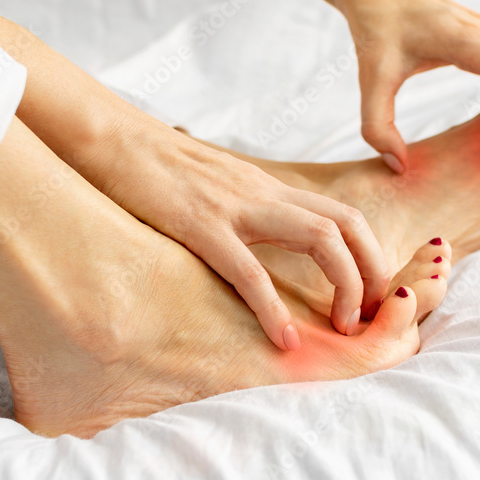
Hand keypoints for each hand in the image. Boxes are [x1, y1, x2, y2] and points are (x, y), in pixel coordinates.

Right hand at [81, 113, 391, 351]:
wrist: (108, 138)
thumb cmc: (152, 171)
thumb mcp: (212, 190)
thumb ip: (240, 214)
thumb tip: (253, 250)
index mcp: (267, 189)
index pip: (342, 215)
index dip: (369, 257)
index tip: (369, 297)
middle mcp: (263, 194)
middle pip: (346, 224)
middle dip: (372, 272)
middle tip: (371, 317)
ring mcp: (235, 207)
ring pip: (319, 238)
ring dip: (344, 285)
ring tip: (343, 327)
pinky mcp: (200, 224)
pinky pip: (249, 271)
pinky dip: (273, 309)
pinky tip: (283, 340)